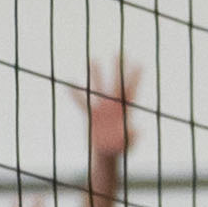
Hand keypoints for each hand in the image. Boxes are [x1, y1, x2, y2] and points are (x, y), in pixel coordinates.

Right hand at [82, 56, 140, 172]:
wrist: (105, 155)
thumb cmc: (119, 149)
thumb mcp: (127, 143)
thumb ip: (132, 136)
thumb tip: (137, 131)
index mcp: (124, 110)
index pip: (130, 89)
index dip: (135, 77)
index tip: (139, 62)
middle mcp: (113, 105)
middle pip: (115, 82)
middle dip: (117, 68)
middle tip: (118, 52)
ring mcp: (101, 108)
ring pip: (98, 87)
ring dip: (95, 74)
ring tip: (92, 59)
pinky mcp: (90, 115)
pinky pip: (81, 103)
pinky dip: (74, 95)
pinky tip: (68, 84)